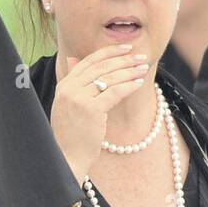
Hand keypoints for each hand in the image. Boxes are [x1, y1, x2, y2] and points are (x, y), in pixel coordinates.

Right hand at [50, 44, 150, 181]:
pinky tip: (139, 83)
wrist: (66, 158)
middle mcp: (69, 89)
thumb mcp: (67, 104)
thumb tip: (73, 59)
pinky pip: (115, 92)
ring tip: (144, 67)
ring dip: (130, 71)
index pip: (88, 61)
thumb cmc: (70, 134)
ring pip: (109, 78)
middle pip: (101, 67)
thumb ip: (73, 82)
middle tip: (141, 56)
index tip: (126, 48)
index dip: (109, 52)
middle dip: (124, 59)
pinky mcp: (91, 110)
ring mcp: (79, 99)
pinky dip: (129, 86)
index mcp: (63, 85)